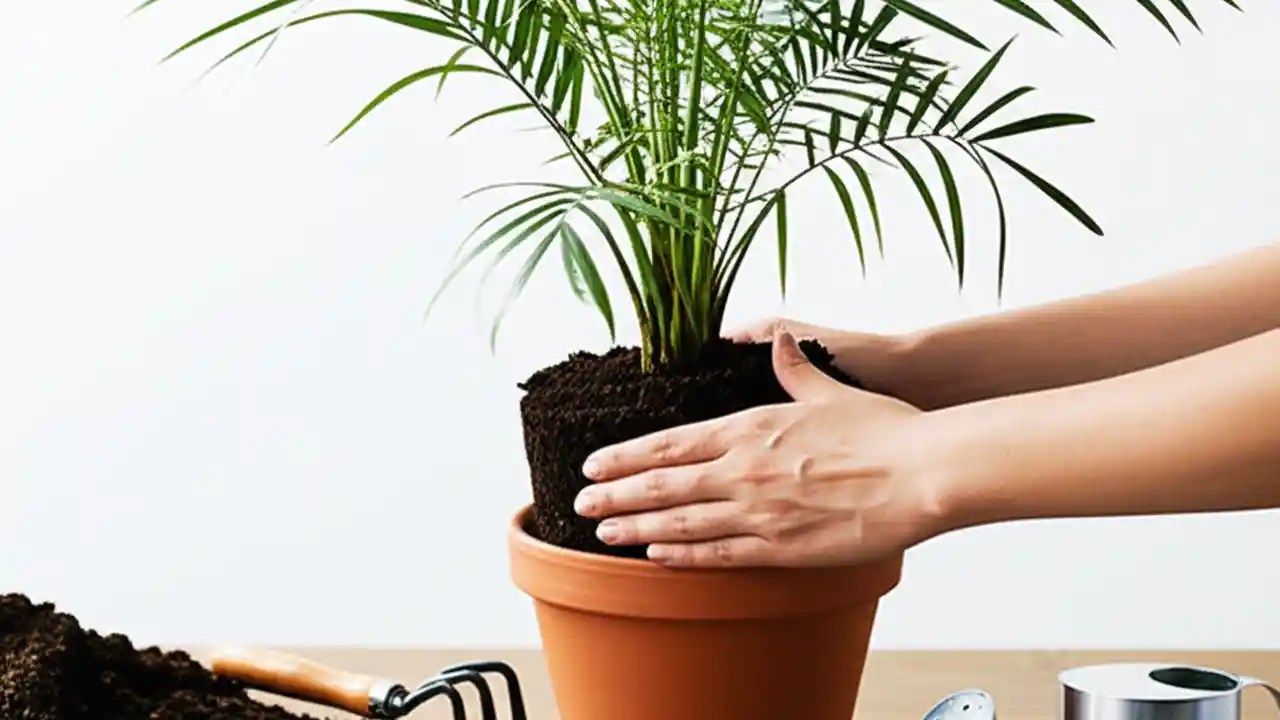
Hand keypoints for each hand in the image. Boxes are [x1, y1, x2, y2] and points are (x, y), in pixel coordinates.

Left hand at [573, 330, 947, 568]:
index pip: (670, 443)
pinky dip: (684, 557)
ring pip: (682, 523)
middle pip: (664, 485)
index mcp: (752, 427)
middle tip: (579, 504)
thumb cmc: (883, 429)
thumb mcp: (830, 389)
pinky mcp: (783, 548)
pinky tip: (658, 556)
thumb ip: (793, 367)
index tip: (593, 464)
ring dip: (637, 528)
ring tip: (604, 533)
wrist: (923, 474)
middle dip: (616, 494)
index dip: (626, 456)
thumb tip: (776, 339)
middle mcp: (745, 471)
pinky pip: (720, 555)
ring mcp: (760, 512)